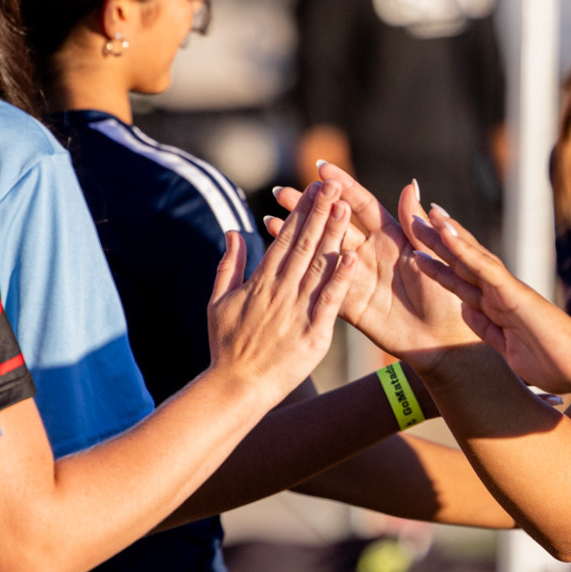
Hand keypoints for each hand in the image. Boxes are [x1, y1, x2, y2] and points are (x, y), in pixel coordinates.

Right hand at [206, 181, 356, 407]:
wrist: (236, 387)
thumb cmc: (226, 347)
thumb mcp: (218, 301)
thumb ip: (228, 265)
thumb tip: (232, 231)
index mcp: (261, 281)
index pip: (285, 238)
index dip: (302, 211)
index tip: (314, 188)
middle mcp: (280, 290)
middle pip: (304, 244)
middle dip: (320, 212)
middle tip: (334, 185)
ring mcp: (297, 310)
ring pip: (318, 265)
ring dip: (333, 235)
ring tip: (345, 207)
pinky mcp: (313, 333)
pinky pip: (330, 301)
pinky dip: (340, 278)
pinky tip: (352, 256)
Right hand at [269, 170, 478, 366]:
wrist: (443, 339)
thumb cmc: (448, 295)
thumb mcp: (432, 256)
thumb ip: (415, 224)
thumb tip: (410, 185)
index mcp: (392, 236)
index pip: (362, 205)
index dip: (343, 187)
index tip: (322, 170)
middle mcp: (371, 252)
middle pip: (334, 223)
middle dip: (308, 207)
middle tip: (281, 192)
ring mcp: (357, 276)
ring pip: (321, 249)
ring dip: (297, 234)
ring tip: (270, 217)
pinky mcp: (349, 301)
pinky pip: (320, 282)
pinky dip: (300, 267)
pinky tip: (279, 253)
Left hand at [402, 200, 570, 393]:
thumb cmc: (551, 362)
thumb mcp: (505, 348)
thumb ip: (485, 328)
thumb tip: (464, 310)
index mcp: (495, 308)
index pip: (462, 280)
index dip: (439, 265)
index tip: (417, 251)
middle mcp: (498, 294)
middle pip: (463, 261)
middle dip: (438, 242)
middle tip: (414, 217)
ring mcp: (506, 290)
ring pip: (472, 256)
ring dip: (449, 235)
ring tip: (429, 212)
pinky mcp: (514, 292)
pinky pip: (485, 267)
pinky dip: (465, 250)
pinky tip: (448, 232)